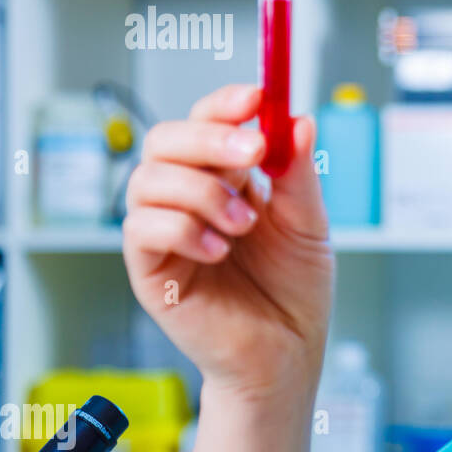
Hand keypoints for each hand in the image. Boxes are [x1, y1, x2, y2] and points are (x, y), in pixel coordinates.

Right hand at [122, 84, 333, 400]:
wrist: (289, 355)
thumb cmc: (295, 292)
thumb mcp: (309, 224)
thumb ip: (299, 175)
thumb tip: (300, 121)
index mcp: (226, 179)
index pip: (207, 123)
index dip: (225, 104)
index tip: (257, 97)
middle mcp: (187, 198)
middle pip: (166, 140)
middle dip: (210, 137)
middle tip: (254, 152)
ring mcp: (164, 233)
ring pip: (149, 179)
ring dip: (202, 190)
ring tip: (244, 224)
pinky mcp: (150, 271)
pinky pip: (142, 228)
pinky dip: (183, 229)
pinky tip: (219, 250)